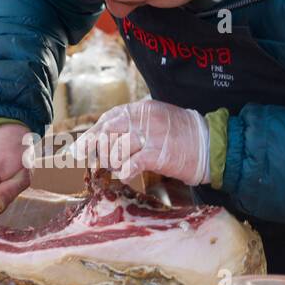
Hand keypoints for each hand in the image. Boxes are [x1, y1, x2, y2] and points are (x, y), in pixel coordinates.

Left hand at [73, 99, 208, 185]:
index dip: (88, 137)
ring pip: (116, 149)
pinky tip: (127, 174)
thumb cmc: (180, 135)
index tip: (75, 151)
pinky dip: (125, 171)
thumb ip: (130, 127)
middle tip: (91, 164)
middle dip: (93, 151)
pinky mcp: (159, 153)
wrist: (210, 143)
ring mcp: (150, 135)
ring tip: (119, 167)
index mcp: (139, 110)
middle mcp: (142, 119)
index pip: (106, 121)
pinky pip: (132, 163)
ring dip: (112, 163)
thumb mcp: (153, 121)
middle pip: (105, 133)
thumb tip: (103, 140)